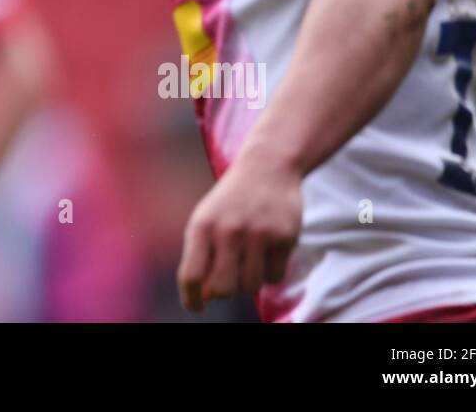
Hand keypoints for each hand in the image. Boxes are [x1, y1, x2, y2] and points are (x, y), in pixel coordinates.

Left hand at [177, 151, 302, 312]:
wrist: (267, 167)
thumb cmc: (231, 201)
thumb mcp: (207, 219)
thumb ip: (201, 255)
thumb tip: (206, 297)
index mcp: (202, 226)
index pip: (191, 275)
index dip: (191, 299)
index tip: (196, 307)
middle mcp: (228, 230)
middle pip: (222, 290)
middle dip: (223, 292)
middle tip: (228, 278)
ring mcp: (258, 234)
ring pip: (251, 286)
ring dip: (249, 280)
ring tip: (249, 258)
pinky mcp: (285, 237)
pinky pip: (275, 277)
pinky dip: (270, 272)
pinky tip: (267, 251)